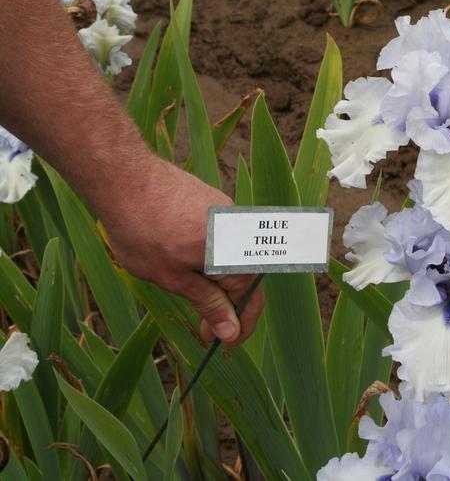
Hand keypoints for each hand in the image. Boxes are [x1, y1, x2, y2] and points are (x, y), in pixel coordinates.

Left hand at [97, 157, 264, 347]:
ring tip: (192, 297)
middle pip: (246, 281)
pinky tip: (189, 266)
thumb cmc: (145, 231)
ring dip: (219, 283)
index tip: (222, 344)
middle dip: (228, 308)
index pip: (250, 301)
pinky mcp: (218, 204)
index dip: (237, 327)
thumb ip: (208, 304)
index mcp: (236, 256)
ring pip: (235, 260)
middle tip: (204, 329)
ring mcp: (232, 215)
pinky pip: (226, 241)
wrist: (126, 178)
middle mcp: (243, 233)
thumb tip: (231, 331)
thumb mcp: (174, 278)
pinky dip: (213, 260)